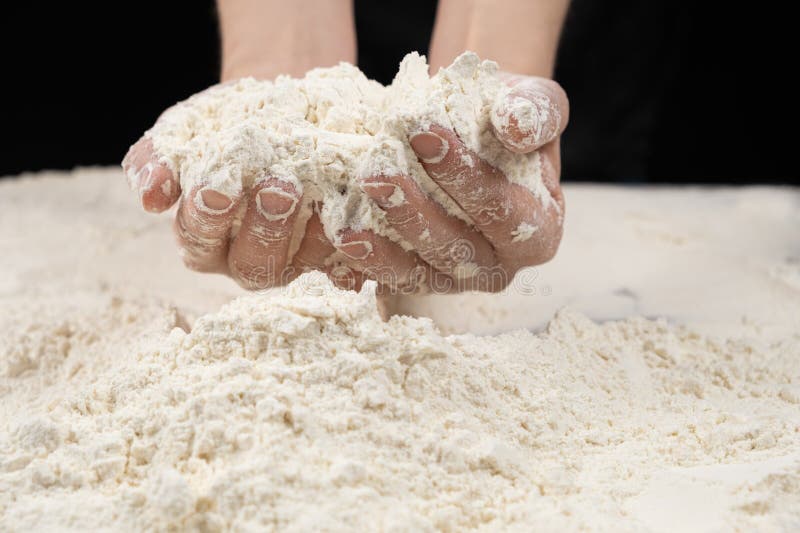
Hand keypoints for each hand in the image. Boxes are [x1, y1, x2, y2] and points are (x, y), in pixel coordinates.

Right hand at [121, 97, 428, 294]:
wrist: (288, 107)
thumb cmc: (228, 123)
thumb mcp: (187, 130)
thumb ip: (158, 160)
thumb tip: (149, 197)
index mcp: (209, 241)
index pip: (200, 244)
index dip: (205, 222)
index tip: (215, 188)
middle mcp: (253, 259)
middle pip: (254, 264)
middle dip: (264, 228)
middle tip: (277, 187)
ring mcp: (300, 259)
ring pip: (303, 263)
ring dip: (310, 231)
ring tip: (315, 188)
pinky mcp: (341, 250)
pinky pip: (348, 255)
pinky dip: (352, 236)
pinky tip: (354, 209)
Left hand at [358, 73, 568, 291]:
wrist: (467, 128)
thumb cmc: (504, 116)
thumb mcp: (535, 100)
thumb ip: (538, 111)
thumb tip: (516, 126)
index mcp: (539, 231)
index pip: (503, 210)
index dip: (465, 175)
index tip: (425, 134)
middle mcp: (500, 265)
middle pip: (459, 249)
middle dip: (416, 212)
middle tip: (377, 174)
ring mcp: (458, 279)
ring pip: (422, 270)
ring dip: (385, 240)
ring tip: (352, 205)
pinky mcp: (420, 280)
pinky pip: (393, 276)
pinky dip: (367, 257)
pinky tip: (341, 231)